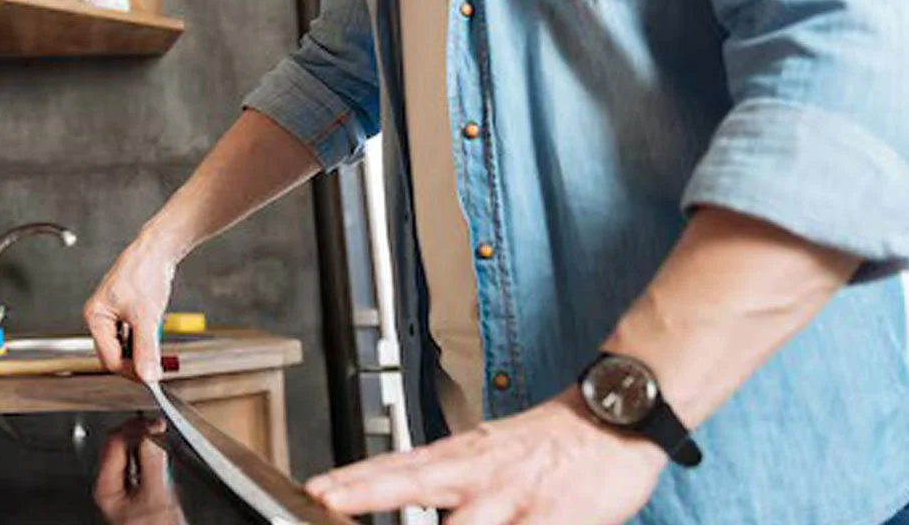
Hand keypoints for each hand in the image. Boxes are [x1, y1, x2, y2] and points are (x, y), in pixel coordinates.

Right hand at [84, 235, 177, 381]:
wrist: (157, 249)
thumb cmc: (145, 273)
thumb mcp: (147, 316)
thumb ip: (146, 349)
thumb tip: (147, 376)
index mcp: (95, 317)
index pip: (109, 359)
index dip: (131, 371)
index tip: (151, 378)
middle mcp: (100, 318)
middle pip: (114, 355)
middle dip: (136, 361)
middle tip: (157, 365)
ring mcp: (112, 315)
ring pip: (124, 347)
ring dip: (141, 349)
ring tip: (155, 338)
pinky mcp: (124, 312)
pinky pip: (131, 335)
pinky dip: (143, 338)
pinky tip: (154, 329)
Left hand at [92, 416, 187, 524]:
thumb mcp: (156, 495)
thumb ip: (153, 462)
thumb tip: (152, 434)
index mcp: (106, 485)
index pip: (113, 442)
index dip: (134, 427)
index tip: (155, 423)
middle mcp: (110, 487)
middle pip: (118, 446)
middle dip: (138, 432)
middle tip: (157, 425)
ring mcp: (123, 490)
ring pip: (128, 454)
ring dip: (144, 442)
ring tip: (160, 435)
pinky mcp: (137, 494)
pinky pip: (139, 466)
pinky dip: (149, 455)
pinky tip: (160, 454)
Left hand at [303, 392, 667, 523]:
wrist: (613, 415)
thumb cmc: (548, 445)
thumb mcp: (490, 455)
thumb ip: (452, 483)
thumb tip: (414, 501)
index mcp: (462, 456)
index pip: (397, 467)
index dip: (356, 480)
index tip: (316, 489)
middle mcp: (480, 471)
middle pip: (414, 483)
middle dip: (367, 493)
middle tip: (327, 499)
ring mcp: (516, 493)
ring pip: (465, 522)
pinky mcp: (556, 514)